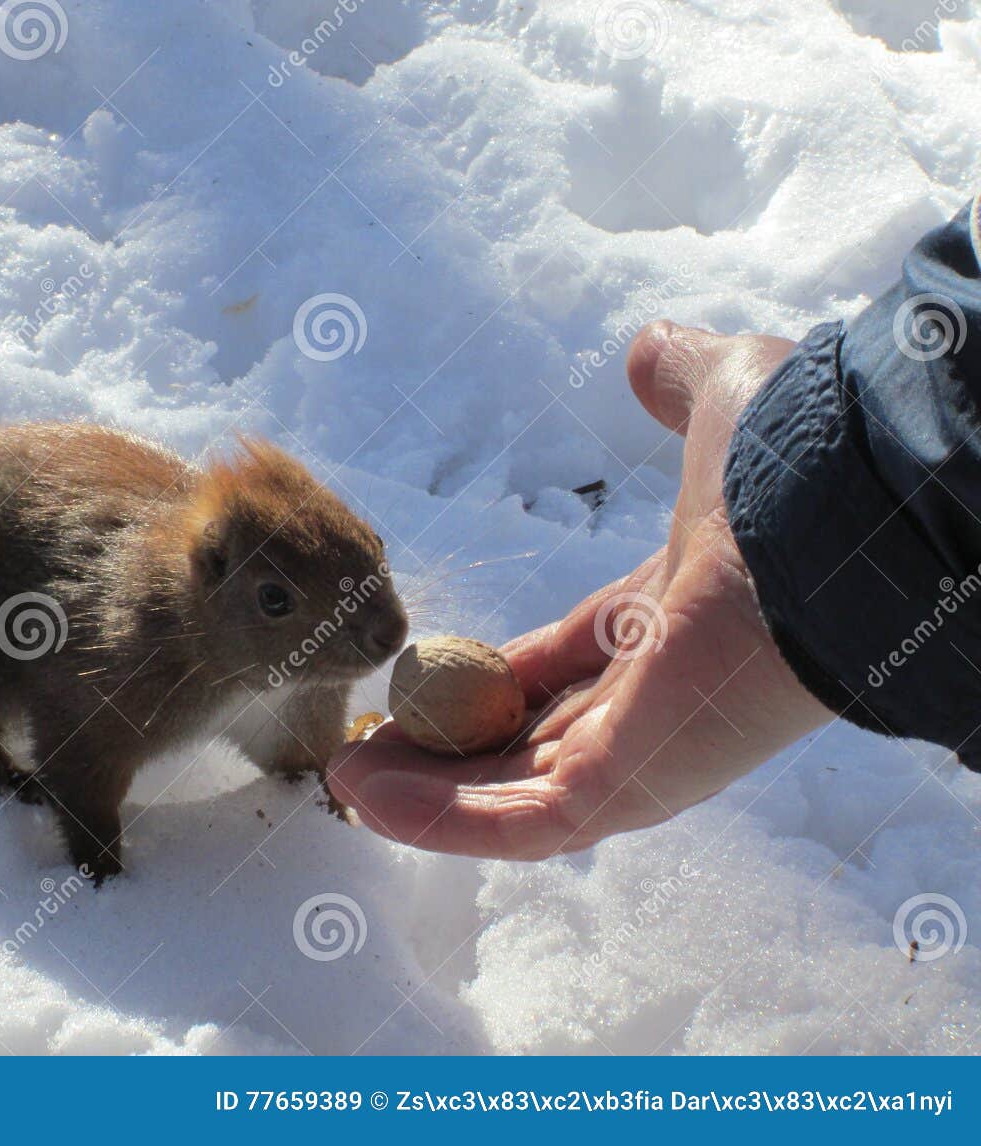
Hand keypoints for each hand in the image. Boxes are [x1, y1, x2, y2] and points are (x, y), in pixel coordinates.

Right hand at [328, 322, 830, 857]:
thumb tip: (648, 350)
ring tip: (343, 783)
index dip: (487, 679)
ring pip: (516, 794)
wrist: (831, 516)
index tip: (419, 681)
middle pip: (531, 744)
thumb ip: (675, 380)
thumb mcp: (717, 399)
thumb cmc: (785, 460)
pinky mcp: (633, 788)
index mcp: (669, 623)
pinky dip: (444, 820)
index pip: (562, 668)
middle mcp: (658, 700)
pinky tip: (367, 799)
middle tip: (361, 749)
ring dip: (426, 796)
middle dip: (443, 751)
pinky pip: (523, 823)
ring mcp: (646, 753)